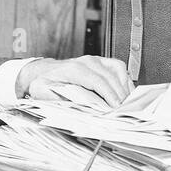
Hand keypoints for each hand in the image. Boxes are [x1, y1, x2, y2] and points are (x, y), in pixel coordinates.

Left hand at [16, 56, 132, 107]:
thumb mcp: (42, 92)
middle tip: (125, 110)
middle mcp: (87, 62)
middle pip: (110, 77)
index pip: (98, 81)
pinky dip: (125, 80)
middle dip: (119, 94)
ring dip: (125, 87)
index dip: (109, 94)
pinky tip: (126, 92)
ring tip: (128, 103)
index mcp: (74, 69)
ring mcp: (96, 60)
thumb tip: (75, 107)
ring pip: (118, 70)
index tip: (116, 107)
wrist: (44, 72)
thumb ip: (57, 98)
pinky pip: (118, 68)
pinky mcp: (101, 62)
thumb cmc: (44, 82)